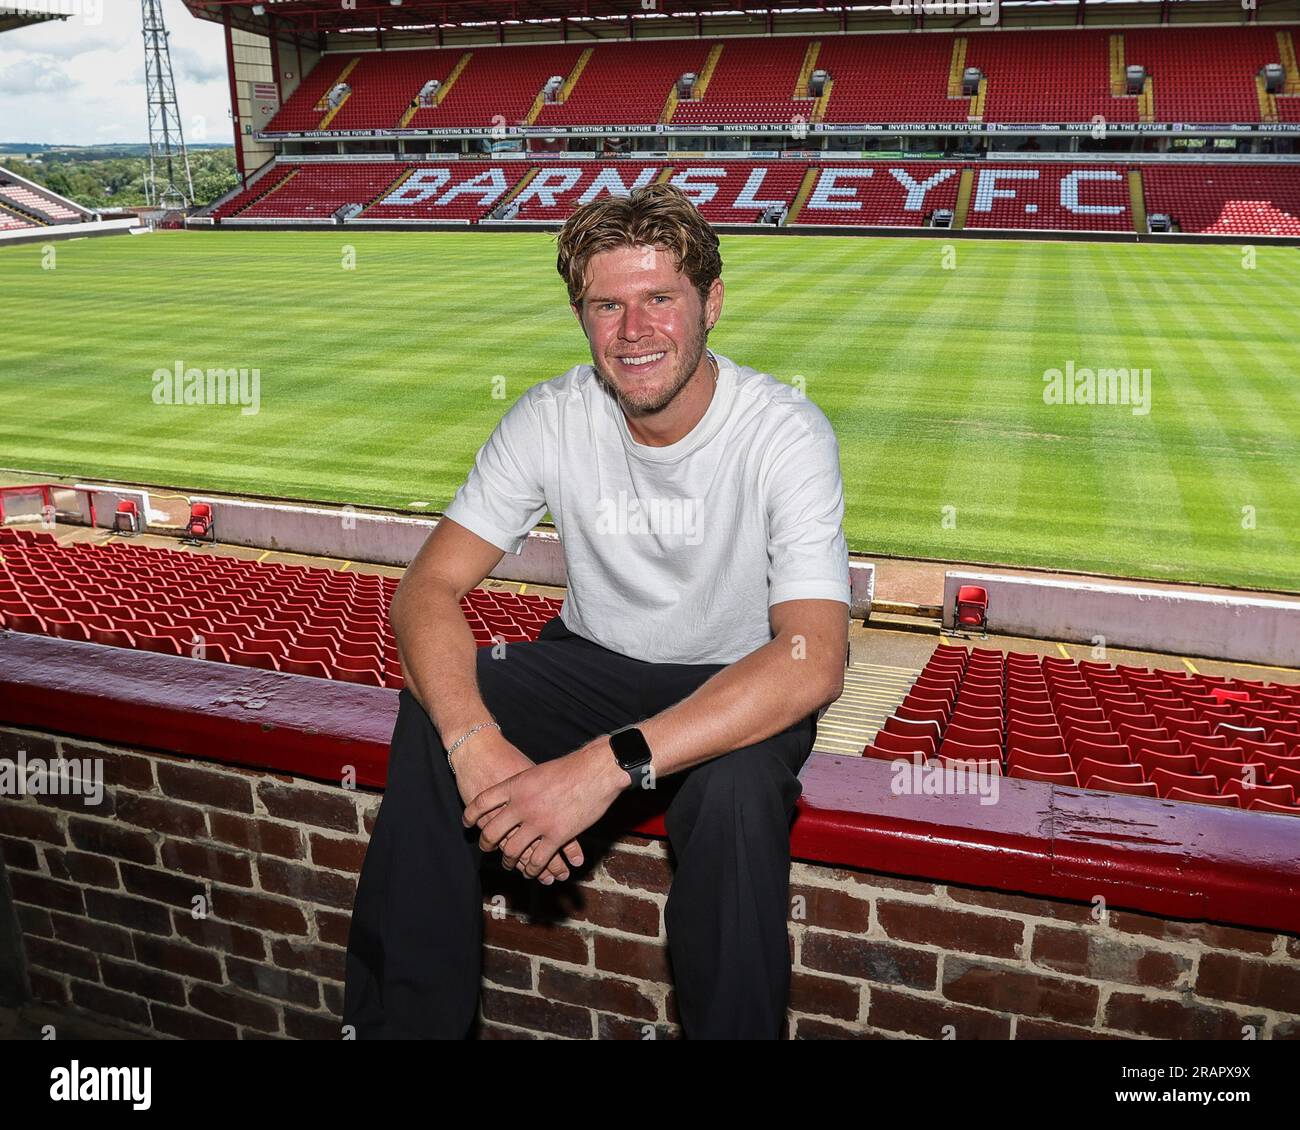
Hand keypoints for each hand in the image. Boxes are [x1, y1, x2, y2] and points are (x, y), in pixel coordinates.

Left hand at [450, 728, 583, 883]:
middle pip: (492, 831)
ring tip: (509, 864)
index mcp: (515, 785)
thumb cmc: (570, 767)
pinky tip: (531, 871)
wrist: (595, 770)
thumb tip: (512, 795)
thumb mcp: (537, 771)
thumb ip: (522, 785)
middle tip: (487, 848)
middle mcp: (521, 805)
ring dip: (510, 860)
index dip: (471, 815)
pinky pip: (538, 859)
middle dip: (487, 843)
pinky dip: (533, 868)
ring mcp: (538, 822)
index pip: (481, 803)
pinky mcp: (557, 835)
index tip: (467, 823)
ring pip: (513, 850)